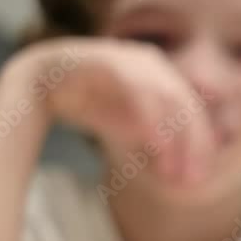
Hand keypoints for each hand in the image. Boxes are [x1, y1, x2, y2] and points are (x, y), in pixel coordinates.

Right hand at [15, 38, 212, 182]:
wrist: (40, 80)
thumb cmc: (91, 103)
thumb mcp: (130, 128)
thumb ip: (156, 144)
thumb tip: (178, 176)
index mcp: (165, 75)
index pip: (193, 114)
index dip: (200, 148)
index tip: (197, 180)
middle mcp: (153, 63)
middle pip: (187, 107)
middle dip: (194, 147)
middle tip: (191, 181)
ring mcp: (132, 59)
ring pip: (167, 99)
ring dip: (173, 140)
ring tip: (171, 172)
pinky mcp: (109, 61)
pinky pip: (137, 90)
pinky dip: (150, 119)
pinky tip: (155, 145)